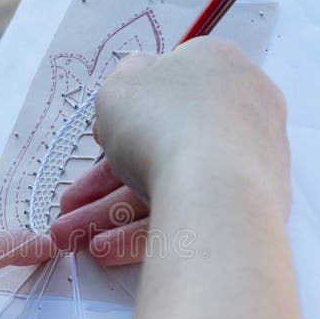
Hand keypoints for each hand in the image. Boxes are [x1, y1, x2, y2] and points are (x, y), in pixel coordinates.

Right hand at [51, 38, 288, 259]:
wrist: (216, 187)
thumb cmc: (163, 123)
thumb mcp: (121, 84)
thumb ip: (125, 80)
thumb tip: (136, 83)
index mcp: (217, 67)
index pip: (169, 89)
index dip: (125, 116)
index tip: (98, 140)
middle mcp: (239, 112)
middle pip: (162, 147)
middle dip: (104, 183)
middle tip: (71, 205)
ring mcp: (248, 163)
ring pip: (170, 186)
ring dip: (113, 214)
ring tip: (73, 237)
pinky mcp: (248, 210)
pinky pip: (189, 215)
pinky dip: (146, 232)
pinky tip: (106, 251)